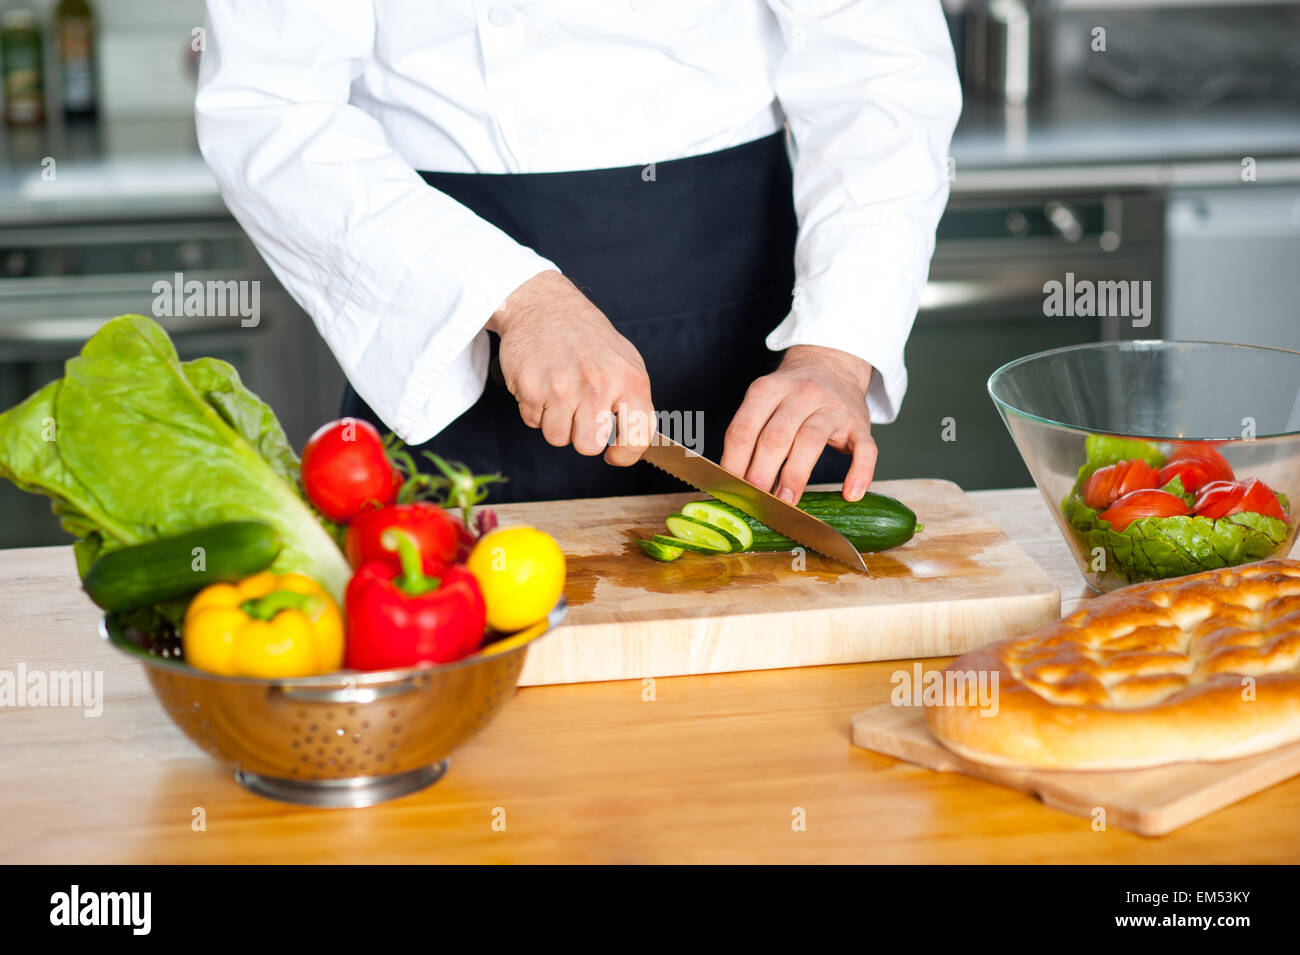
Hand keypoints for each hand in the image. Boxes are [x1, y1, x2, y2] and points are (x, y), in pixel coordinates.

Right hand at [488, 270, 654, 465]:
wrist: (544, 305)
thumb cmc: (588, 338)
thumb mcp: (626, 361)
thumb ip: (634, 400)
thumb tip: (636, 439)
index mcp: (629, 380)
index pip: (637, 436)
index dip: (625, 454)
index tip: (614, 454)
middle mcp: (598, 385)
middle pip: (588, 446)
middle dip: (582, 436)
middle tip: (580, 412)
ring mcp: (562, 387)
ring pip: (557, 438)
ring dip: (556, 423)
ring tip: (560, 394)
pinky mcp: (530, 387)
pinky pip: (532, 422)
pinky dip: (535, 409)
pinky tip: (542, 384)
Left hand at [720, 345, 876, 503]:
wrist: (833, 364)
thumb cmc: (792, 395)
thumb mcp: (765, 400)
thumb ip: (749, 434)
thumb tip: (732, 481)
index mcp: (769, 389)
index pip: (744, 428)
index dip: (734, 462)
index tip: (731, 489)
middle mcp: (801, 394)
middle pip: (775, 436)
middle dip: (761, 473)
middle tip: (755, 501)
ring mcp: (833, 408)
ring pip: (811, 441)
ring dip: (795, 476)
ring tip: (786, 503)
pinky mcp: (860, 424)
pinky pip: (864, 449)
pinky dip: (859, 472)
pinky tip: (850, 494)